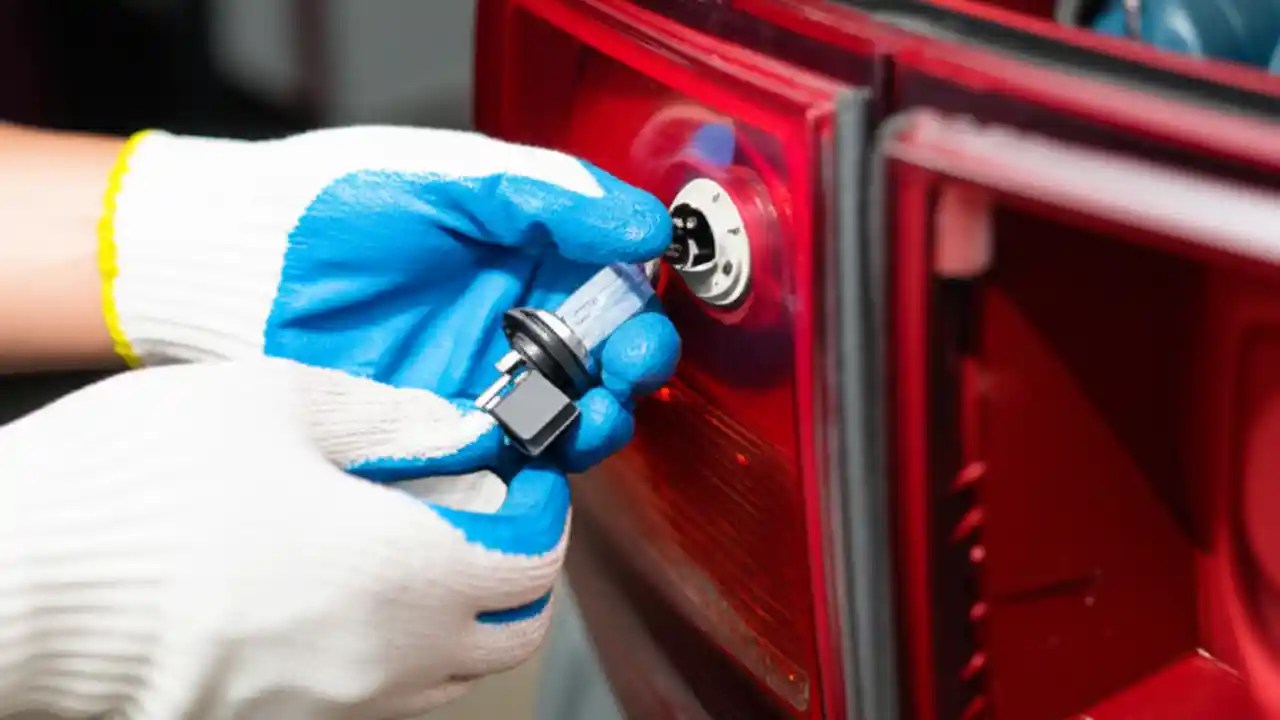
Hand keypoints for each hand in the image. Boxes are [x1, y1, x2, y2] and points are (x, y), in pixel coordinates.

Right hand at [0, 358, 572, 719]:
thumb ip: (393, 420)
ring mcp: (330, 705)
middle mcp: (383, 657)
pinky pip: (376, 694)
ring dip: (458, 614)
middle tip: (478, 513)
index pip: (532, 564)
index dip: (539, 514)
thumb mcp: (280, 403)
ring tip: (407, 545)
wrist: (11, 584)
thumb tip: (461, 430)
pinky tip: (341, 587)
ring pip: (447, 675)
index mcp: (405, 572)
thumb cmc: (136, 486)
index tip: (519, 479)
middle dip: (515, 572)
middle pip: (507, 634)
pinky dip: (394, 646)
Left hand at [100, 126, 678, 468]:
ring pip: (575, 405)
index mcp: (527, 247)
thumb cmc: (337, 208)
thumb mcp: (452, 185)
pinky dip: (549, 452)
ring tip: (598, 412)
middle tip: (631, 364)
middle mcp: (517, 313)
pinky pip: (521, 448)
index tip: (645, 312)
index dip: (641, 300)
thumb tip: (646, 227)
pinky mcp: (452, 426)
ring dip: (603, 414)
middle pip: (606, 349)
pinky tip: (551, 441)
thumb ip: (549, 201)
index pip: (611, 278)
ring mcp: (487, 374)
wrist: (246, 273)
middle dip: (633, 362)